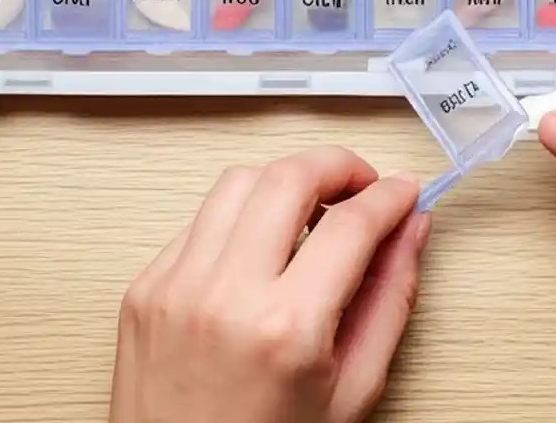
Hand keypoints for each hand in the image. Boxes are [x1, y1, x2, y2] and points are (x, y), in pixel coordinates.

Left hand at [109, 147, 429, 422]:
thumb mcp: (351, 389)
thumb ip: (390, 301)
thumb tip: (410, 230)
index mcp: (285, 329)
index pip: (351, 225)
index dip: (389, 196)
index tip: (405, 191)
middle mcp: (223, 295)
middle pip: (288, 177)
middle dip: (338, 165)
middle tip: (362, 186)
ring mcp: (174, 285)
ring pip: (239, 181)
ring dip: (286, 181)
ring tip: (314, 210)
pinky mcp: (144, 287)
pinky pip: (200, 218)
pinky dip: (241, 215)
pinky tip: (263, 246)